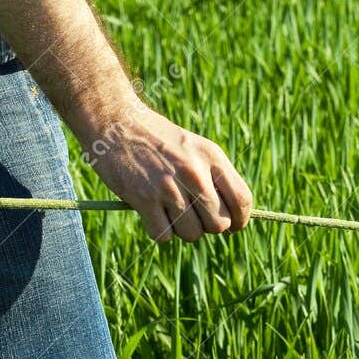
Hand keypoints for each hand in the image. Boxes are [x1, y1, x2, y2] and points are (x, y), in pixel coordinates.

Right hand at [75, 101, 253, 242]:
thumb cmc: (157, 139)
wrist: (116, 122)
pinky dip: (159, 231)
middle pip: (218, 224)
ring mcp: (169, 187)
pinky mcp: (144, 199)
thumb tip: (229, 219)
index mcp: (212, 156)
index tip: (232, 226)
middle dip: (207, 226)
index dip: (240, 220)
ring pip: (192, 234)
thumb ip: (213, 177)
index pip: (242, 199)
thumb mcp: (194, 148)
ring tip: (168, 210)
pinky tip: (151, 213)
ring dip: (181, 230)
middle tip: (191, 215)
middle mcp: (194, 172)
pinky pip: (164, 235)